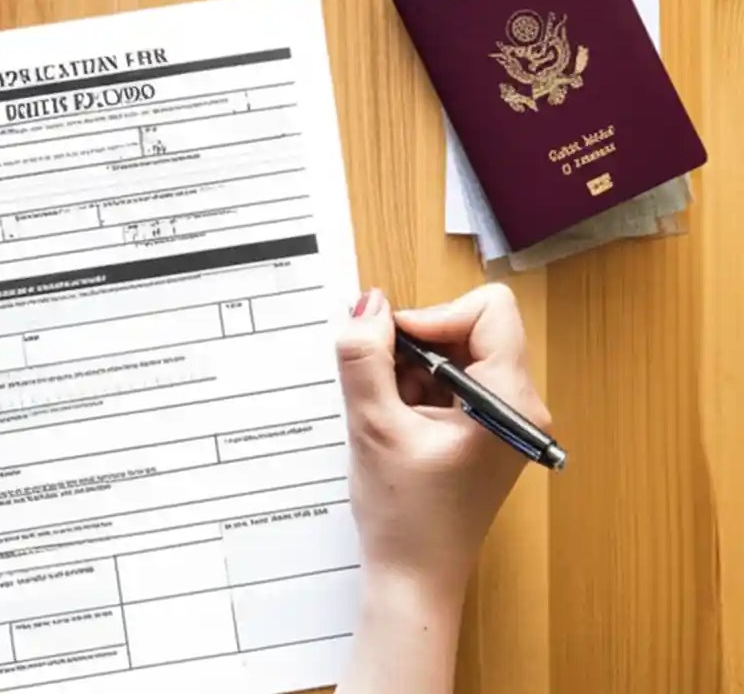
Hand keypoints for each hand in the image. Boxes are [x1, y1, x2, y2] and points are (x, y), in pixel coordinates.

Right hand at [334, 284, 548, 693]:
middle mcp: (519, 405)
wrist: (413, 580)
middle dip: (416, 346)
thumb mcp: (373, 427)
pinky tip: (394, 424)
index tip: (391, 347)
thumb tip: (367, 304)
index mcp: (510, 401)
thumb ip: (364, 358)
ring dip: (412, 370)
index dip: (432, 317)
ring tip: (386, 414)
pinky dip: (416, 391)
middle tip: (380, 385)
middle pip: (470, 329)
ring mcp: (503, 419)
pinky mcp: (483, 431)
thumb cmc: (405, 517)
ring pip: (456, 355)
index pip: (487, 310)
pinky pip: (451, 384)